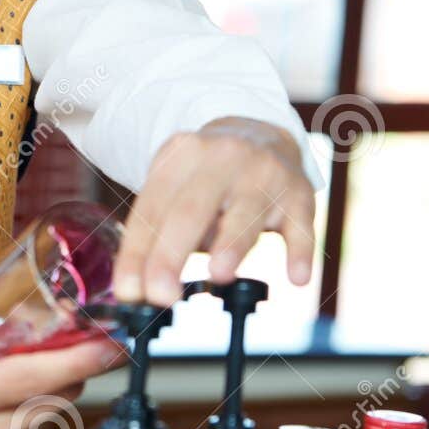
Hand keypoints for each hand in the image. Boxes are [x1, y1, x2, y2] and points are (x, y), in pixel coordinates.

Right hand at [0, 264, 127, 428]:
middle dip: (75, 364)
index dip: (81, 359)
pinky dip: (39, 411)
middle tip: (80, 333)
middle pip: (57, 398)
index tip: (113, 342)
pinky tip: (18, 391)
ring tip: (44, 358)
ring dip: (57, 387)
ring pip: (52, 418)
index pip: (37, 379)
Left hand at [112, 116, 316, 306]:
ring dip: (231, 245)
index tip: (128, 291)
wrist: (261, 133)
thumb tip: (146, 288)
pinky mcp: (298, 194)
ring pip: (244, 214)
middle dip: (171, 255)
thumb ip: (162, 229)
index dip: (136, 253)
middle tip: (160, 295)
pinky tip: (296, 277)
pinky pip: (301, 226)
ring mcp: (263, 174)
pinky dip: (300, 252)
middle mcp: (221, 160)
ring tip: (218, 275)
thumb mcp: (178, 184)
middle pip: (190, 211)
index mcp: (181, 157)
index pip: (151, 209)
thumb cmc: (208, 175)